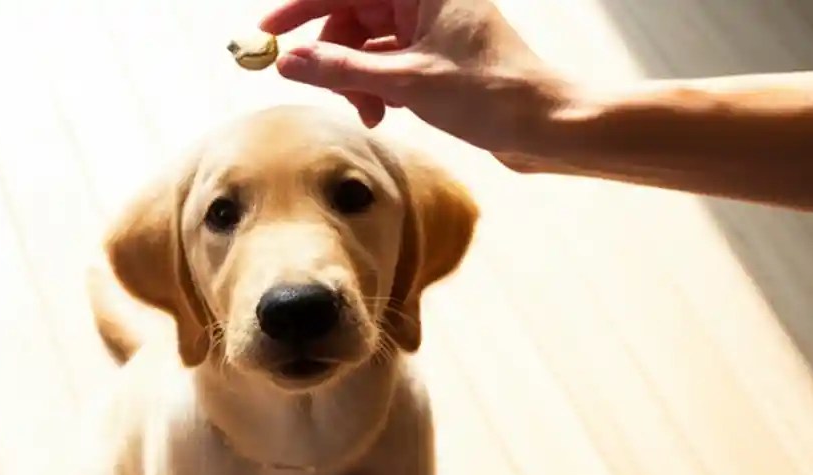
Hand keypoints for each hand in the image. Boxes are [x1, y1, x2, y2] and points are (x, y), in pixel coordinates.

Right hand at [259, 0, 570, 158]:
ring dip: (356, 78)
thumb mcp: (406, 82)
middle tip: (322, 89)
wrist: (545, 125)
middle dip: (333, 54)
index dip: (302, 7)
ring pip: (368, 42)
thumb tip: (288, 61)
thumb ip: (342, 70)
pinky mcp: (438, 54)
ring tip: (367, 112)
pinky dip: (376, 86)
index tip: (267, 33)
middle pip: (353, 14)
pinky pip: (388, 61)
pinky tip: (382, 111)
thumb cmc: (490, 94)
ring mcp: (433, 26)